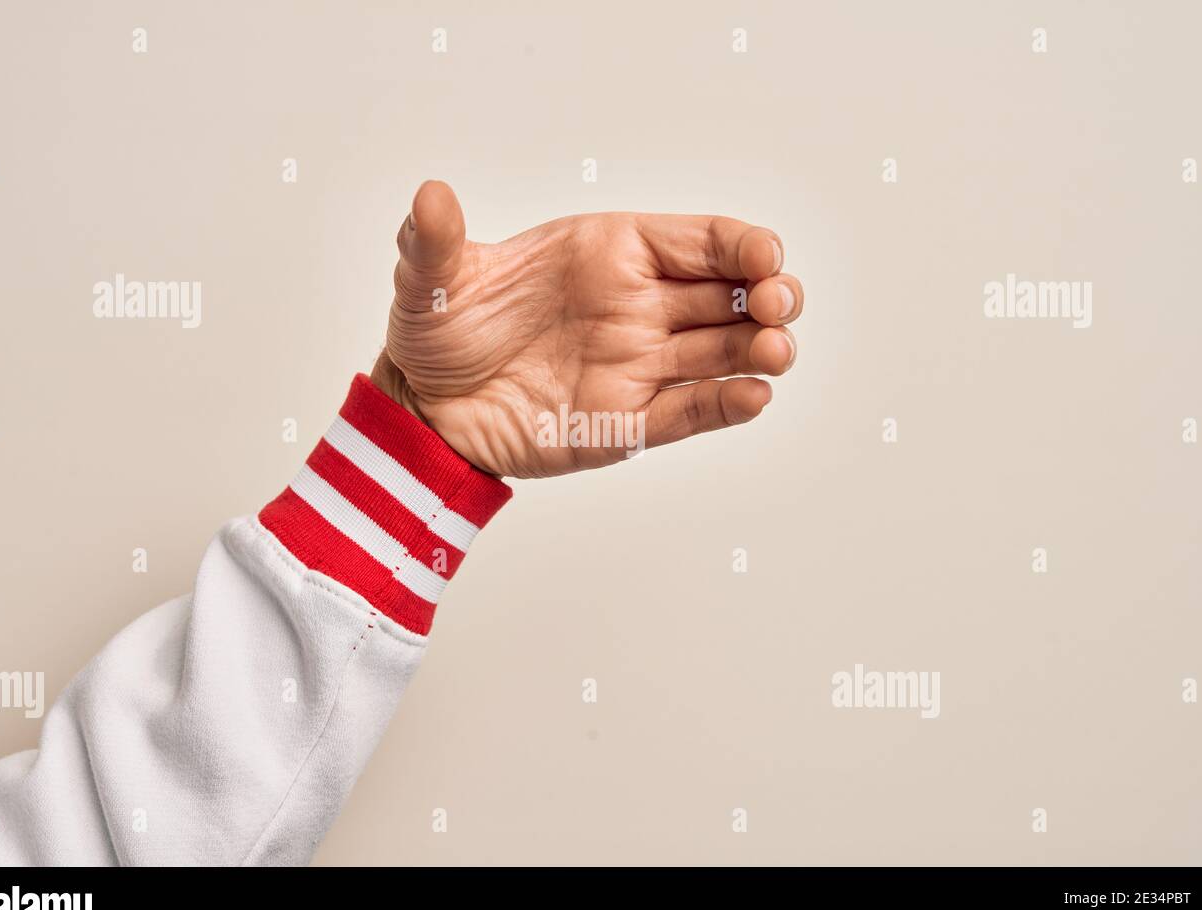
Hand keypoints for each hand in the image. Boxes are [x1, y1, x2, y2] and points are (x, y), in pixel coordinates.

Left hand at [373, 180, 802, 478]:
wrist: (424, 412)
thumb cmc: (439, 335)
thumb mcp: (428, 281)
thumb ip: (432, 240)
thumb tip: (429, 196)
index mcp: (609, 254)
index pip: (697, 240)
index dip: (740, 245)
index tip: (763, 256)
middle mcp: (638, 306)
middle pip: (729, 294)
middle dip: (768, 294)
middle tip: (777, 303)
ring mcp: (639, 365)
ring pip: (723, 353)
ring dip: (760, 349)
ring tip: (775, 352)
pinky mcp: (630, 421)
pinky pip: (691, 411)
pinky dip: (726, 404)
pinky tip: (753, 395)